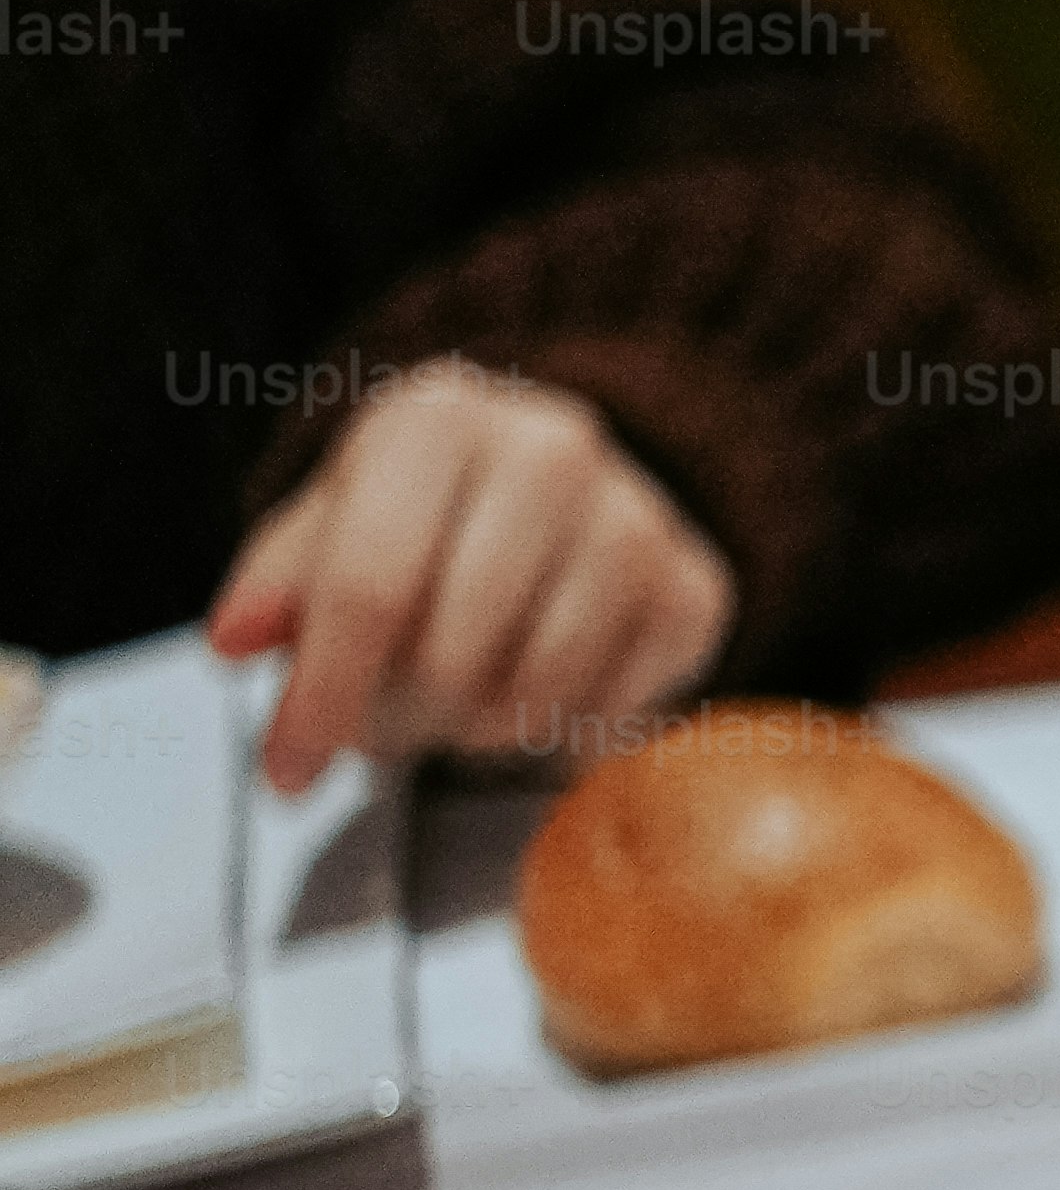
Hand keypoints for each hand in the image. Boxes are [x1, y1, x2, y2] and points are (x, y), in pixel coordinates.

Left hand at [207, 361, 736, 793]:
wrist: (562, 490)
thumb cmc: (426, 515)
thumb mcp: (333, 524)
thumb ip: (279, 584)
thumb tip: (234, 640)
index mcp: (437, 418)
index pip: (369, 585)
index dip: (323, 694)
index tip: (287, 771)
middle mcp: (551, 448)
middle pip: (451, 650)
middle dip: (402, 718)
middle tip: (388, 726)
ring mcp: (639, 516)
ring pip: (535, 688)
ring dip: (478, 730)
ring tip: (458, 703)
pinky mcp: (695, 585)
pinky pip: (609, 706)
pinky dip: (556, 725)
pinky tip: (530, 690)